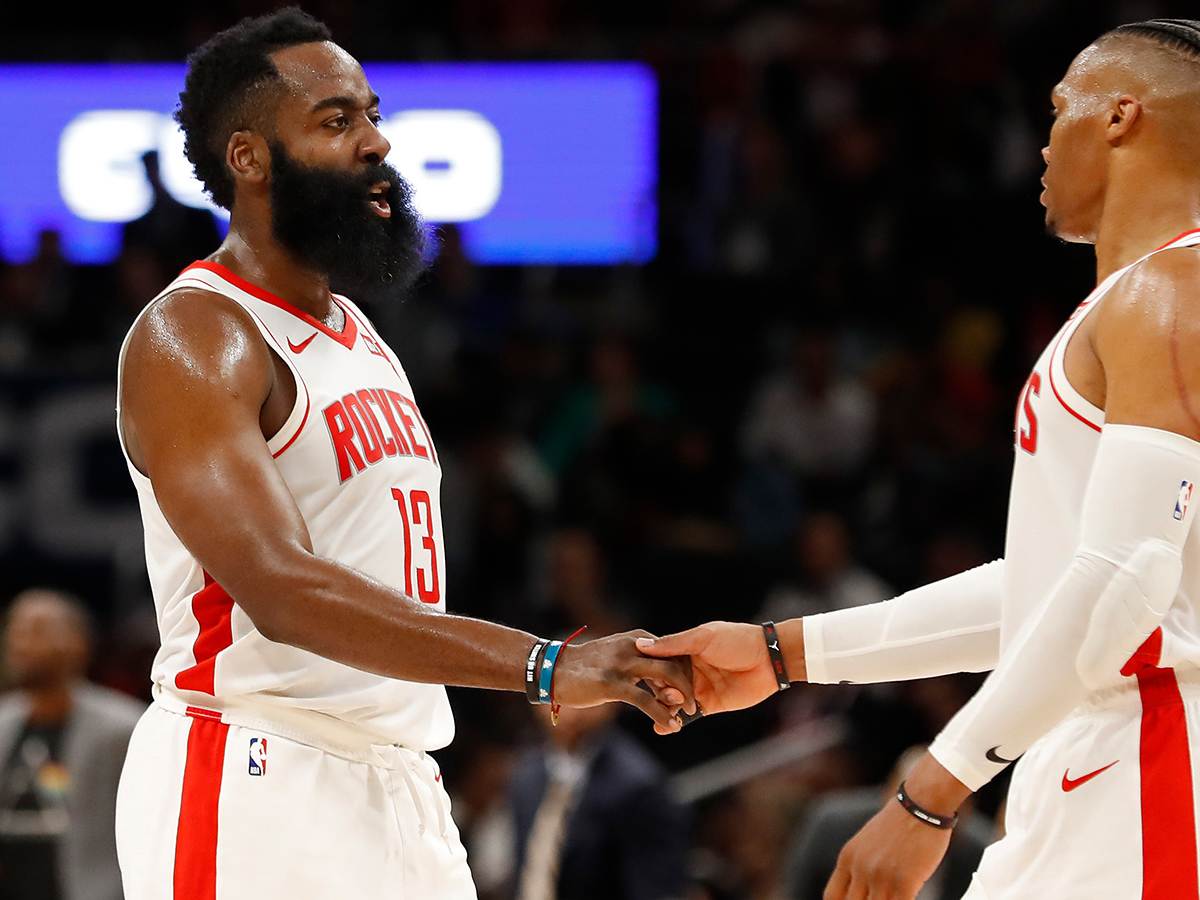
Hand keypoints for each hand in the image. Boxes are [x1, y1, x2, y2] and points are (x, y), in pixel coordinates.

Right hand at [552, 630, 695, 731]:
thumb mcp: (616, 655)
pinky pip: (646, 700)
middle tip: (690, 706)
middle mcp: (634, 646)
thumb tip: (661, 680)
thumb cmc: (586, 667)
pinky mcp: (613, 684)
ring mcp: (623, 664)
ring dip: (679, 700)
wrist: (553, 669)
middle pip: (675, 662)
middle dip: (687, 686)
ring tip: (681, 718)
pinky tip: (668, 726)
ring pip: (666, 678)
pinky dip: (661, 714)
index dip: (685, 673)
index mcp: (638, 639)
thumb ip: (640, 663)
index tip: (686, 692)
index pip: (674, 652)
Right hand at [636, 621, 781, 730]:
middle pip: (663, 682)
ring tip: (665, 712)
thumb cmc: (737, 640)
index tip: (639, 674)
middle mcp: (688, 669)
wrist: (769, 659)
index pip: (659, 660)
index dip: (649, 668)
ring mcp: (698, 688)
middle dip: (659, 690)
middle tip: (666, 694)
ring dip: (664, 706)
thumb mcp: (703, 637)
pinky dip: (673, 722)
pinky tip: (661, 727)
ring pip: (673, 700)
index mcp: (685, 649)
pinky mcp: (709, 705)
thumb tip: (641, 645)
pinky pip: (688, 716)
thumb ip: (674, 644)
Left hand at [823, 796, 950, 899]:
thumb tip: (862, 889)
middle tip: (880, 898)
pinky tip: (910, 896)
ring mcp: (880, 876)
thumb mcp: (868, 841)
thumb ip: (860, 864)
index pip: (832, 896)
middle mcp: (860, 869)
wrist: (921, 803)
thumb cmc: (901, 823)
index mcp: (848, 857)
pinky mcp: (904, 882)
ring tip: (896, 895)